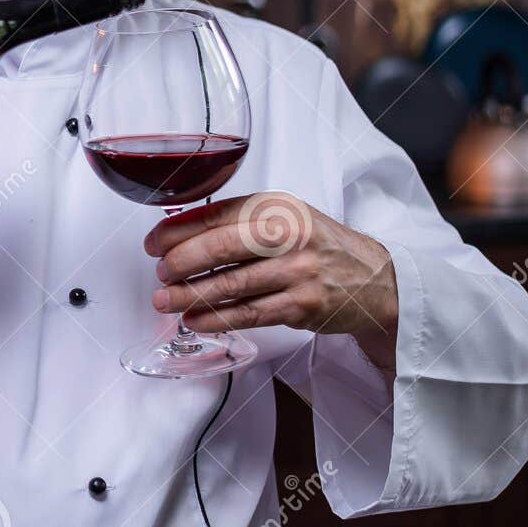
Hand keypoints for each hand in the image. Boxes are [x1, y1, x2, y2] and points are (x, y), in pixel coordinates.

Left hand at [143, 191, 398, 368]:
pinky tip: (194, 320)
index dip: (176, 230)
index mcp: (276, 206)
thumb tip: (178, 232)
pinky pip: (248, 314)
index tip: (153, 244)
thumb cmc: (317, 245)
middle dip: (180, 262)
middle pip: (219, 248)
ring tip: (165, 300)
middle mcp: (288, 234)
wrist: (374, 278)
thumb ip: (237, 220)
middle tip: (160, 273)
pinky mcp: (302, 305)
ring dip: (190, 295)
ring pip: (230, 285)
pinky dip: (215, 319)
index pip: (215, 214)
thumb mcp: (283, 217)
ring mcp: (297, 271)